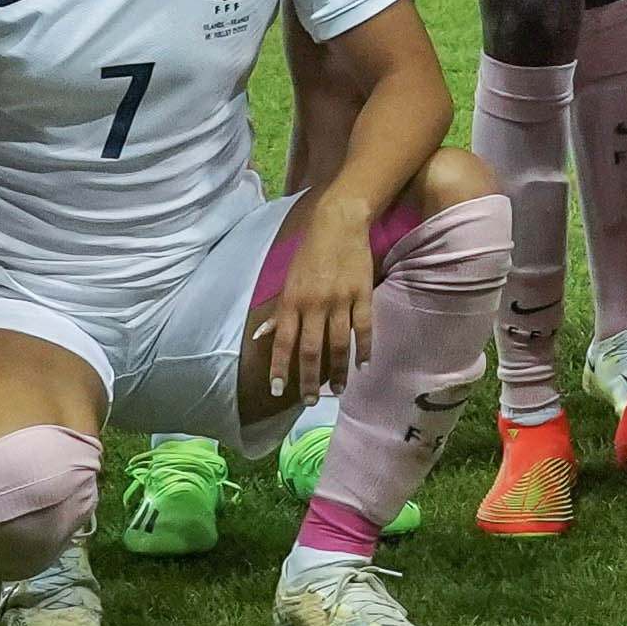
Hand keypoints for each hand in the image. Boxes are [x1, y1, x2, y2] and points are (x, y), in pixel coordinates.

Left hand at [248, 195, 379, 415]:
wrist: (339, 223)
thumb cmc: (310, 254)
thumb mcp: (288, 281)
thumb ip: (279, 312)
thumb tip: (262, 337)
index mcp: (292, 300)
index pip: (283, 342)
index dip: (280, 368)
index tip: (278, 391)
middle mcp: (315, 304)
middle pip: (311, 350)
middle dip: (309, 379)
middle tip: (311, 401)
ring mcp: (341, 300)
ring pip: (338, 344)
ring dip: (337, 371)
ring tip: (338, 390)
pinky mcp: (363, 294)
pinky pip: (364, 328)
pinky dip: (364, 348)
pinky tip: (363, 365)